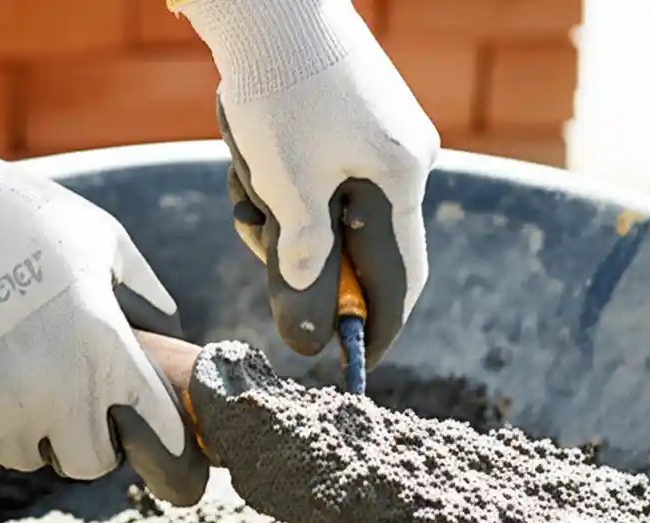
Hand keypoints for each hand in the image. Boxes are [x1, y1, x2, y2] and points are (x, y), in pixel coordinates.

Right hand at [0, 89, 208, 505]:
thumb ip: (142, 294)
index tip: (141, 430)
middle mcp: (57, 395)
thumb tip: (165, 332)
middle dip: (79, 437)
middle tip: (60, 395)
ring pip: (19, 452)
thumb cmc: (16, 217)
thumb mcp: (102, 240)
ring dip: (16, 424)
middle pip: (87, 462)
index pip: (156, 436)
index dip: (153, 436)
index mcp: (105, 352)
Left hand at [178, 0, 437, 366]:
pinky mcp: (348, 118)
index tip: (350, 360)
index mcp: (400, 179)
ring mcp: (377, 135)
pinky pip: (318, 175)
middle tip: (259, 234)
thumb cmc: (280, 91)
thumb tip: (308, 331)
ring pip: (329, 210)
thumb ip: (303, 262)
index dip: (375, 326)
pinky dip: (281, 181)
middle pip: (358, 245)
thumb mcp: (288, 189)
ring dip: (281, 214)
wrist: (267, 2)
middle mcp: (401, 159)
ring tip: (247, 180)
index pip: (401, 280)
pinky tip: (252, 152)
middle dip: (303, 256)